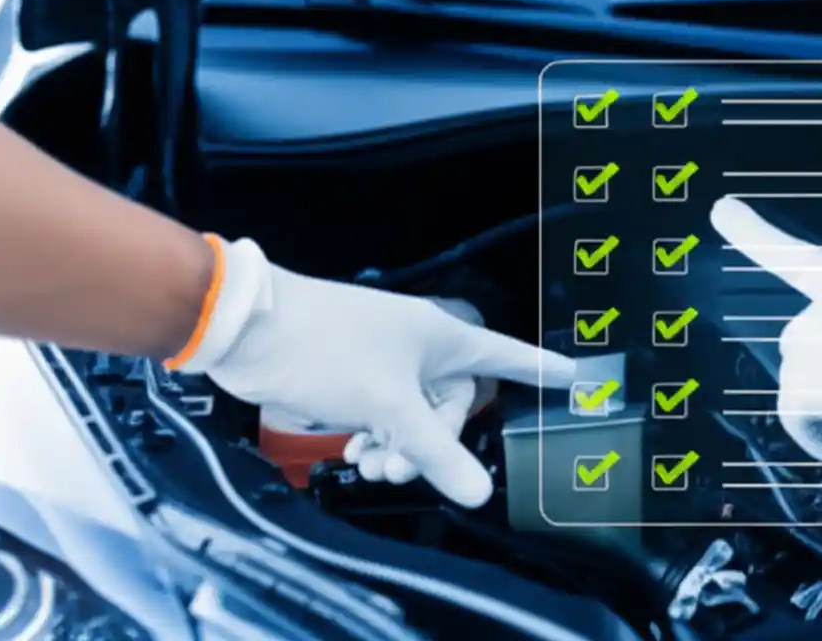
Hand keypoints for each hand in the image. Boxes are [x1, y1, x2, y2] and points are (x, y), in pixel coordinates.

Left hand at [172, 238, 574, 506]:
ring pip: (413, 413)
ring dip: (399, 446)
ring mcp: (383, 359)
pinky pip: (382, 412)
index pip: (505, 355)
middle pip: (452, 402)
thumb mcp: (388, 406)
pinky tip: (354, 452)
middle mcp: (417, 345)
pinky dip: (375, 436)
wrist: (248, 329)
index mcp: (439, 337)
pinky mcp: (351, 373)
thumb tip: (478, 491)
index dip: (539, 370)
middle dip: (432, 442)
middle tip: (399, 468)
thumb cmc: (325, 348)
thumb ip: (434, 452)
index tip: (573, 378)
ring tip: (369, 464)